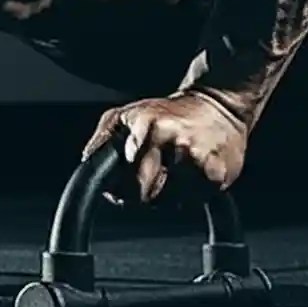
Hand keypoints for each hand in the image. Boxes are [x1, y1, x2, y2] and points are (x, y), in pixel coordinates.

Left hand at [82, 90, 248, 206]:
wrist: (218, 105)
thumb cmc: (168, 113)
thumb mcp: (127, 115)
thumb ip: (103, 138)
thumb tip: (88, 162)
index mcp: (147, 125)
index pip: (123, 177)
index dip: (120, 190)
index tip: (121, 189)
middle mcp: (172, 139)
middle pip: (145, 193)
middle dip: (141, 195)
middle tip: (148, 183)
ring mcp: (196, 157)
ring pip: (169, 201)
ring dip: (167, 196)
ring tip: (172, 173)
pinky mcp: (218, 173)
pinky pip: (194, 201)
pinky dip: (190, 196)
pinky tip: (190, 176)